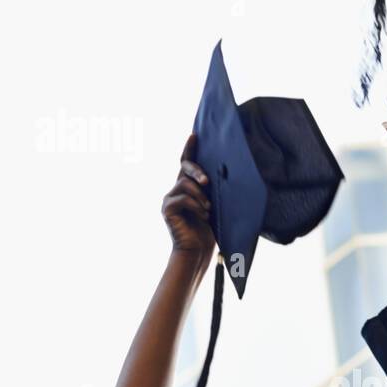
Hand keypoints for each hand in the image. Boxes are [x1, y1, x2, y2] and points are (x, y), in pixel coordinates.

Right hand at [162, 134, 215, 257]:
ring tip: (209, 208)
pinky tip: (203, 214)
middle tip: (207, 181)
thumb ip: (211, 191)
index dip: (190, 148)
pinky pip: (182, 198)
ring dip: (200, 195)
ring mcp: (169, 199)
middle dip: (197, 170)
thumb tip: (220, 175)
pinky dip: (195, 205)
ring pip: (185, 184)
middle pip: (184, 168)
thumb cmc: (208, 231)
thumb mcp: (213, 205)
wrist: (197, 251)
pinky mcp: (167, 209)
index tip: (195, 135)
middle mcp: (176, 190)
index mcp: (187, 187)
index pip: (186, 163)